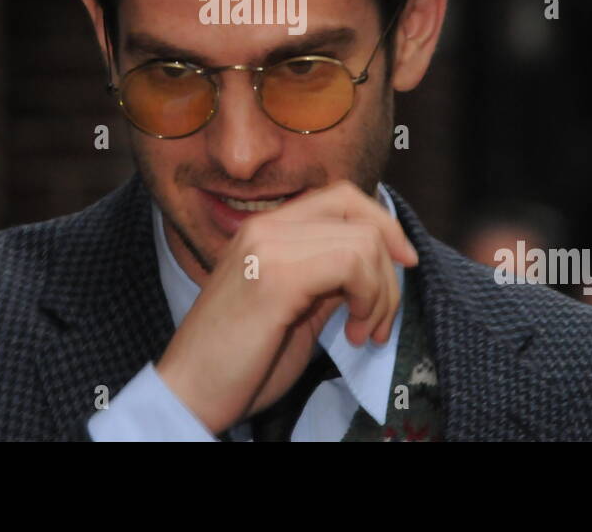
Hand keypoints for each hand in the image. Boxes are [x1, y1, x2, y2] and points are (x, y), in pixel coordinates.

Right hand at [154, 180, 418, 435]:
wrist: (189, 395)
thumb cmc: (237, 364)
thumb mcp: (294, 311)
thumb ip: (327, 280)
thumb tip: (373, 268)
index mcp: (264, 231)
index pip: (340, 196)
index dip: (381, 223)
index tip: (402, 264)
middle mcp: (264, 228)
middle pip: (355, 207)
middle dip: (389, 259)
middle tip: (384, 313)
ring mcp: (268, 246)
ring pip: (362, 240)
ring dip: (380, 292)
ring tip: (364, 332)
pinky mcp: (276, 275)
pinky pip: (352, 263)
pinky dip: (370, 299)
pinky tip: (355, 333)